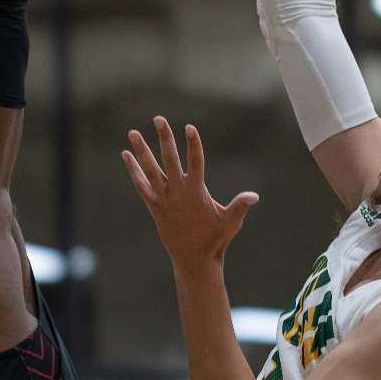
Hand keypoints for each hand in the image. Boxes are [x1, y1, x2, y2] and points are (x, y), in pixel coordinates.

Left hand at [121, 117, 257, 269]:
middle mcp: (177, 193)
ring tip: (132, 132)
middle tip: (158, 119)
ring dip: (141, 151)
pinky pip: (141, 185)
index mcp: (196, 193)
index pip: (196, 162)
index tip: (189, 127)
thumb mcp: (231, 222)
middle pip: (169, 159)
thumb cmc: (215, 240)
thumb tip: (254, 195)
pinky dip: (133, 170)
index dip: (193, 144)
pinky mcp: (154, 206)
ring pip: (150, 170)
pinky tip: (126, 155)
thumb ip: (240, 206)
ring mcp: (163, 199)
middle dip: (164, 138)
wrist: (193, 260)